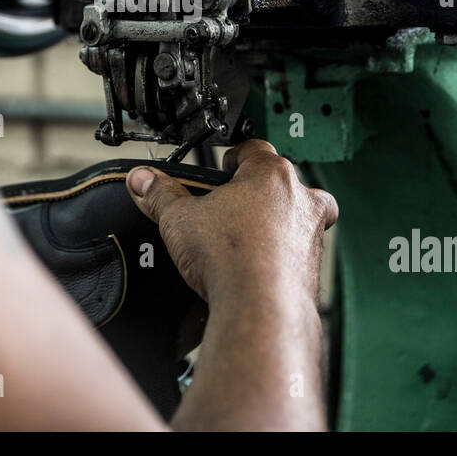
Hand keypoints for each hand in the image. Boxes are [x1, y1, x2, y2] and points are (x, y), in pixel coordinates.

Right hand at [126, 140, 337, 305]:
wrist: (260, 307)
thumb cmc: (231, 258)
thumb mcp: (179, 219)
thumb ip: (161, 195)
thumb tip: (143, 180)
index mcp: (270, 174)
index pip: (254, 148)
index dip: (235, 156)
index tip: (224, 167)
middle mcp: (300, 198)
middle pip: (281, 180)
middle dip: (258, 189)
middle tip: (233, 204)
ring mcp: (311, 232)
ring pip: (297, 213)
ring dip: (277, 220)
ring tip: (245, 236)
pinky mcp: (313, 264)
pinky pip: (299, 248)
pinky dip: (283, 252)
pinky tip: (258, 265)